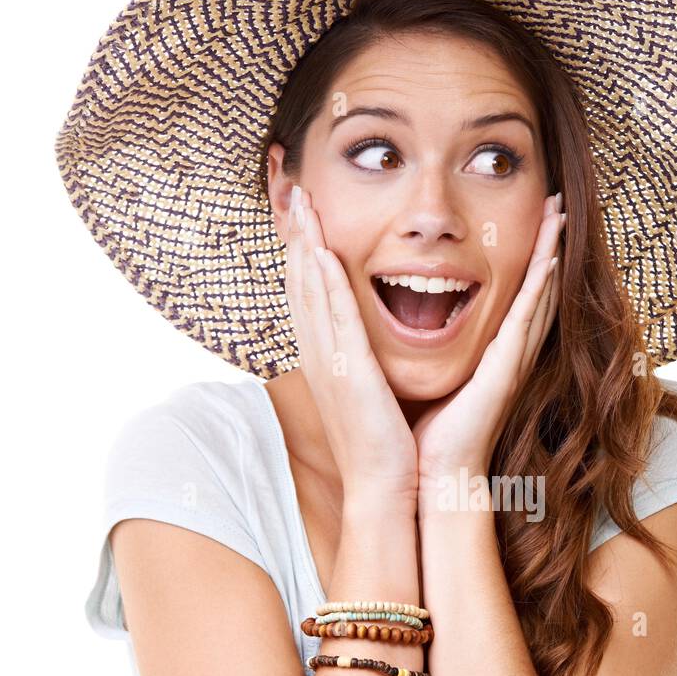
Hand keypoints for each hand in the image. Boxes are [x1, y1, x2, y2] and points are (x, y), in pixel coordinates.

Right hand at [284, 184, 418, 506]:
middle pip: (300, 282)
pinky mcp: (348, 374)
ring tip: (302, 203)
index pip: (308, 293)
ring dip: (305, 244)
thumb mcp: (366, 391)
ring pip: (310, 292)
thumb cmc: (382, 444)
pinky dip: (325, 285)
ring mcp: (329, 363)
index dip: (301, 250)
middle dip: (295, 234)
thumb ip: (362, 360)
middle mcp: (319, 355)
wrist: (384, 487)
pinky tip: (322, 252)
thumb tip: (363, 343)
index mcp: (326, 358)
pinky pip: (334, 320)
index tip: (302, 212)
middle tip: (292, 188)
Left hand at [413, 193, 563, 489]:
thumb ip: (426, 355)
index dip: (524, 260)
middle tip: (556, 204)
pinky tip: (550, 256)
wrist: (434, 476)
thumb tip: (401, 330)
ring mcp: (512, 361)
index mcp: (489, 356)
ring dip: (550, 251)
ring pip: (537, 293)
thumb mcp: (426, 381)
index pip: (511, 297)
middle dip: (547, 245)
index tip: (530, 224)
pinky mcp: (506, 369)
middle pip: (534, 288)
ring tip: (559, 213)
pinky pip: (526, 318)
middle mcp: (507, 354)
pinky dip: (540, 285)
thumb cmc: (427, 438)